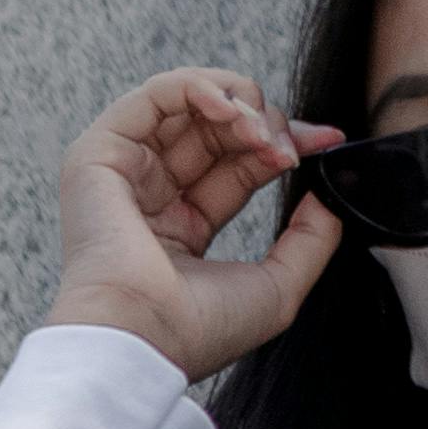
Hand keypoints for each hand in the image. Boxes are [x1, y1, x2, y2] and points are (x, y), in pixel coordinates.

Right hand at [50, 69, 344, 379]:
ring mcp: (123, 170)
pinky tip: (230, 111)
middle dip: (265, 123)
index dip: (282, 141)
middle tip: (290, 149)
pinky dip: (199, 88)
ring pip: (188, 103)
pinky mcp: (99, 153)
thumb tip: (328, 195)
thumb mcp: (278, 287)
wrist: (141, 340)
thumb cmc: (196, 330)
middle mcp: (150, 194)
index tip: (326, 141)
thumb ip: (310, 239)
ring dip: (238, 105)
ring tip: (260, 134)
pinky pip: (156, 95)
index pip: (238, 162)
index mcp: (181, 226)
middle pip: (218, 128)